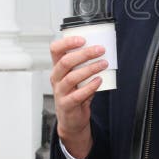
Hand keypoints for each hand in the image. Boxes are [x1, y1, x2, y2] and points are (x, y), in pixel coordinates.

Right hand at [49, 37, 108, 158]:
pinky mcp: (66, 104)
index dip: (67, 43)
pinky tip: (99, 81)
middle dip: (84, 54)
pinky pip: (77, 95)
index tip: (83, 39)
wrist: (71, 118)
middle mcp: (56, 78)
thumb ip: (85, 65)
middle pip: (65, 62)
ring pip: (71, 77)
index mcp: (58, 68)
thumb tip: (102, 51)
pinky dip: (90, 86)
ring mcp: (60, 92)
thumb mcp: (78, 76)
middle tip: (100, 50)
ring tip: (103, 64)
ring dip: (90, 69)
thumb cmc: (75, 93)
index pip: (55, 50)